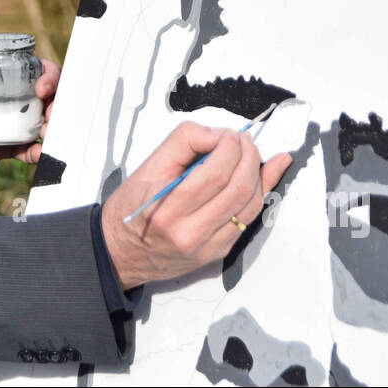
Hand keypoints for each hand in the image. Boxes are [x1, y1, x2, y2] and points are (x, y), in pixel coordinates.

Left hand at [0, 58, 60, 163]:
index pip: (41, 70)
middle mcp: (22, 98)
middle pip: (52, 99)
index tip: (41, 88)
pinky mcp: (12, 145)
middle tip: (49, 117)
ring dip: (52, 130)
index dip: (50, 76)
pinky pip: (30, 150)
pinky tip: (37, 154)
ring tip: (44, 136)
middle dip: (57, 107)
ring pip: (47, 125)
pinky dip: (37, 153)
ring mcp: (19, 122)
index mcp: (11, 77)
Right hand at [101, 121, 292, 290]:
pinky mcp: (218, 252)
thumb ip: (182, 142)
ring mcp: (208, 247)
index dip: (229, 147)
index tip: (226, 134)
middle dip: (249, 156)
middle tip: (242, 140)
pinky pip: (248, 220)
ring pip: (250, 205)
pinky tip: (266, 174)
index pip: (214, 173)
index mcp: (167, 210)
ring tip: (251, 153)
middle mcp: (190, 233)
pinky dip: (260, 193)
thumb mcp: (146, 167)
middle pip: (238, 188)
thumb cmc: (129, 209)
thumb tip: (217, 135)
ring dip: (258, 173)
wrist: (120, 253)